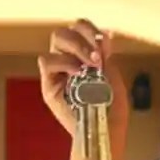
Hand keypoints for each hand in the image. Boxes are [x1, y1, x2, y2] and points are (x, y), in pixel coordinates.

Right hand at [38, 19, 129, 159]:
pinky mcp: (49, 85)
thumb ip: (107, 56)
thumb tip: (107, 35)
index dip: (91, 29)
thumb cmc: (112, 109)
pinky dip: (63, 62)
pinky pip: (46, 61)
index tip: (105, 40)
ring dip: (77, 47)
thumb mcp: (113, 77)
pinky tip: (77, 74)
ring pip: (57, 39)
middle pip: (67, 30)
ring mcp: (58, 72)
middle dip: (84, 36)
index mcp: (85, 56)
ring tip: (91, 64)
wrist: (105, 132)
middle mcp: (69, 60)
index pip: (80, 28)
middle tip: (97, 55)